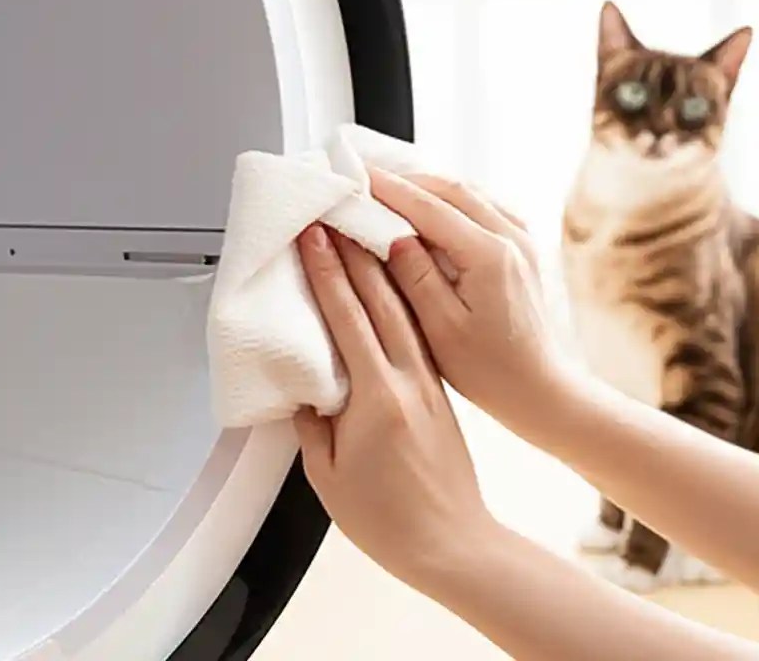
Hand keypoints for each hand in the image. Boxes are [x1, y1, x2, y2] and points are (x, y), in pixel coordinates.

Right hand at [292, 224, 494, 584]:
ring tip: (368, 228)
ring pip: (408, 307)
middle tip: (340, 210)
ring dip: (387, 263)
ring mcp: (430, 383)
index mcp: (379, 395)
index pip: (349, 314)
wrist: (455, 546)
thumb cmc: (393, 521)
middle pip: (384, 296)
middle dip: (358, 248)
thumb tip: (303, 391)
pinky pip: (418, 330)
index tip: (314, 234)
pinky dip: (405, 297)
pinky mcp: (439, 392)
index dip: (328, 270)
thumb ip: (313, 424)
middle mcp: (411, 379)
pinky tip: (397, 285)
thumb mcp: (329, 475)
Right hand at [370, 168, 571, 437]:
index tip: (354, 176)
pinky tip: (428, 207)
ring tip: (389, 186)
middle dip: (405, 179)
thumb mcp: (440, 329)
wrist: (538, 389)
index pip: (430, 207)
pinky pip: (482, 206)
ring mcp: (521, 239)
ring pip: (468, 193)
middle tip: (364, 176)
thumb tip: (390, 233)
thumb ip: (414, 275)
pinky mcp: (521, 248)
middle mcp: (511, 238)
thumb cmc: (488, 370)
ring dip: (427, 186)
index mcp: (489, 256)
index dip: (388, 189)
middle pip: (451, 189)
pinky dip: (449, 199)